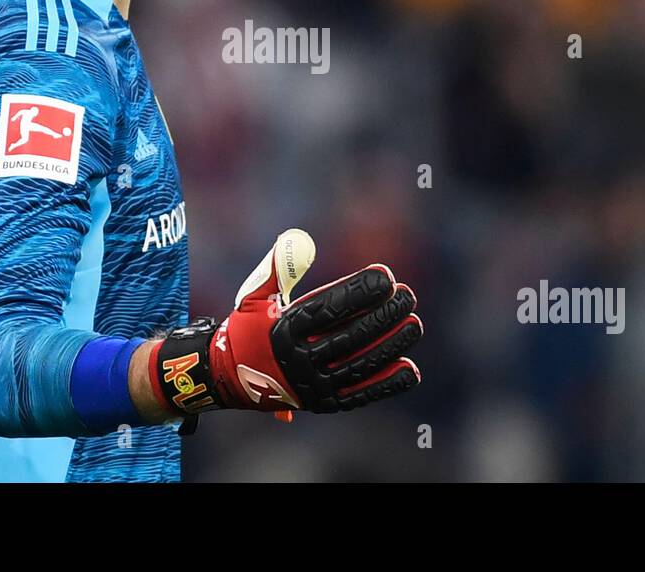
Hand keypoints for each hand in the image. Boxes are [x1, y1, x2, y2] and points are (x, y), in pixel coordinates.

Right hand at [150, 229, 422, 418]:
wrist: (231, 377)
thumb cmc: (250, 327)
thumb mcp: (255, 296)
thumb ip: (278, 268)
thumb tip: (297, 238)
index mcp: (282, 331)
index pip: (327, 309)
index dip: (358, 292)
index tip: (386, 276)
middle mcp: (297, 362)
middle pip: (349, 336)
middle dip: (382, 315)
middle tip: (407, 295)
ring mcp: (311, 386)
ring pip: (359, 365)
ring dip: (391, 345)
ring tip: (413, 324)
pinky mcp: (323, 404)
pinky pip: (360, 394)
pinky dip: (386, 384)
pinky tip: (409, 369)